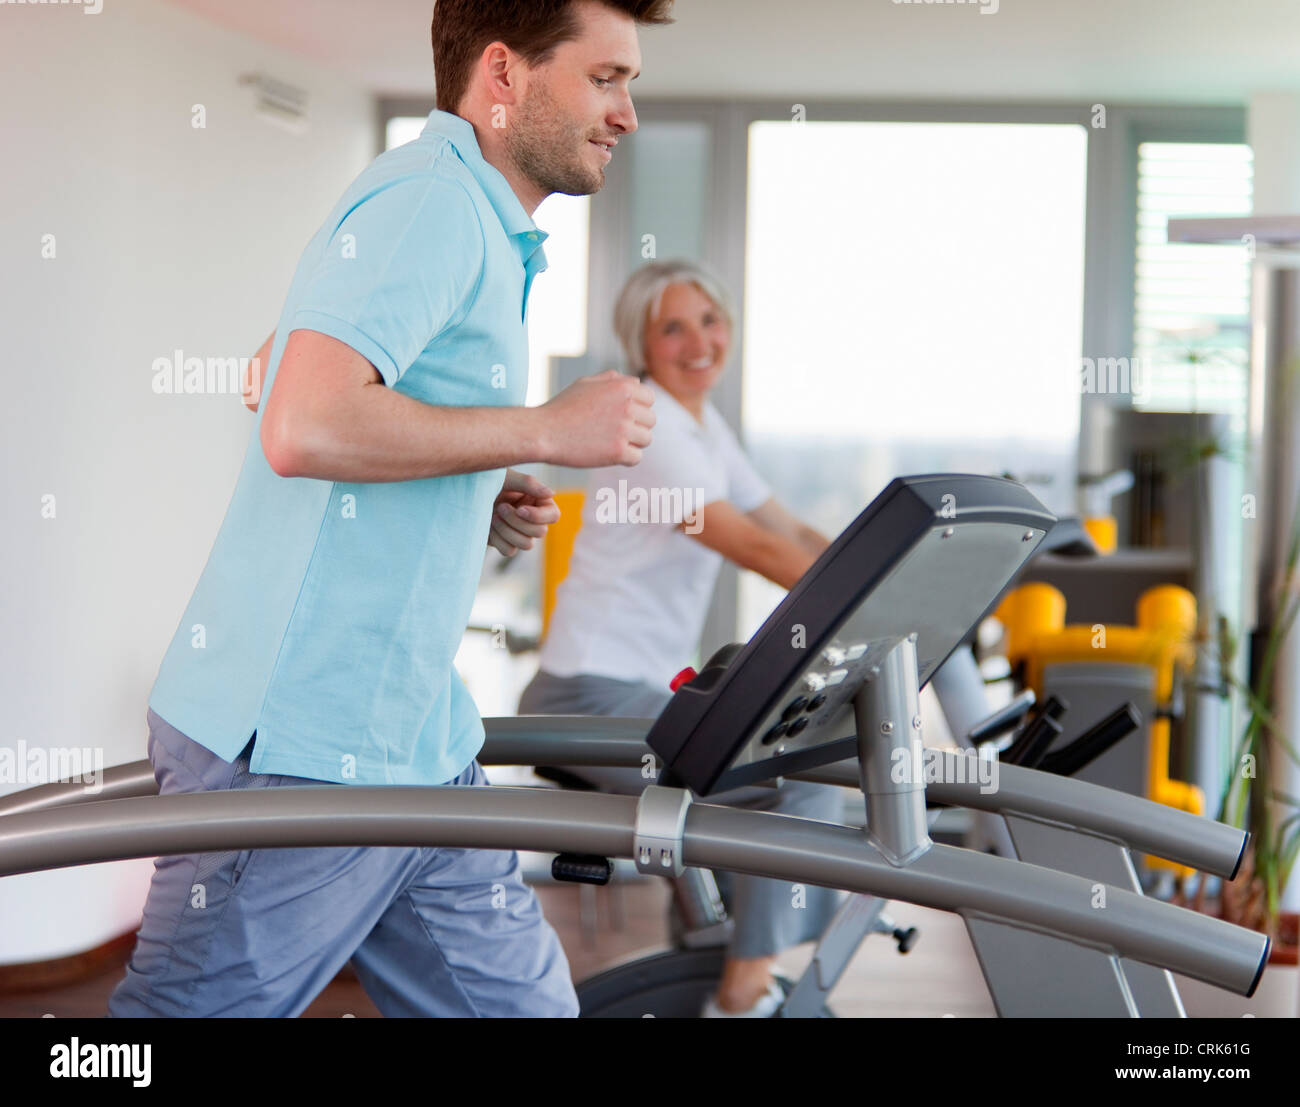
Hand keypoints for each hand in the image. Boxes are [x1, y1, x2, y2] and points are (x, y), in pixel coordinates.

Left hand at [488, 469, 559, 557]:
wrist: (469, 493)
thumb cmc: (489, 480)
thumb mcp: (508, 477)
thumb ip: (529, 483)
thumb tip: (551, 494)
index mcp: (539, 502)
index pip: (554, 516)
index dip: (539, 516)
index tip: (520, 508)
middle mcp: (533, 519)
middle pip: (540, 532)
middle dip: (517, 521)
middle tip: (501, 506)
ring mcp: (521, 533)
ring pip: (526, 544)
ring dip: (507, 530)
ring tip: (494, 515)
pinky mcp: (506, 543)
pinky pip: (509, 550)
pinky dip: (497, 539)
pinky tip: (488, 525)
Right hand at [537, 370, 654, 467]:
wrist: (543, 432)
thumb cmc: (562, 408)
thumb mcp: (585, 383)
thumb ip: (612, 380)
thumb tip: (634, 382)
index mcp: (623, 387)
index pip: (649, 399)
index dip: (638, 408)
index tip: (623, 416)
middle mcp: (627, 406)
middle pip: (650, 421)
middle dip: (636, 427)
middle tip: (614, 432)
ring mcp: (624, 429)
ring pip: (646, 440)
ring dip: (632, 443)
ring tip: (610, 442)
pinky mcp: (618, 452)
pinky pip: (637, 457)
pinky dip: (625, 459)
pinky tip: (609, 454)